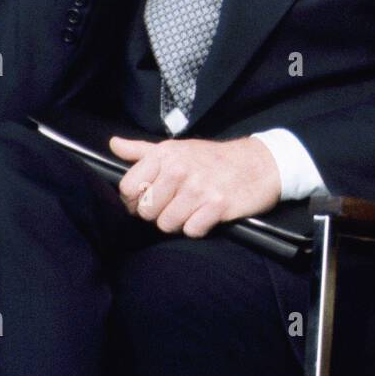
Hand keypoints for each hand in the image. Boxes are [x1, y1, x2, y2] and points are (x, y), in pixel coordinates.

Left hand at [112, 135, 282, 237]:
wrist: (260, 163)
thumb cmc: (215, 159)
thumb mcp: (178, 148)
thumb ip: (142, 150)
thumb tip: (114, 144)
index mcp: (166, 154)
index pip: (128, 188)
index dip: (136, 199)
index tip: (151, 197)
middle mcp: (180, 169)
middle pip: (146, 210)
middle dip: (159, 213)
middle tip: (176, 204)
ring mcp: (199, 188)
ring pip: (167, 224)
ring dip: (179, 222)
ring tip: (193, 209)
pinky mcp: (217, 205)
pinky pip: (191, 230)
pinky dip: (198, 228)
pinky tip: (206, 215)